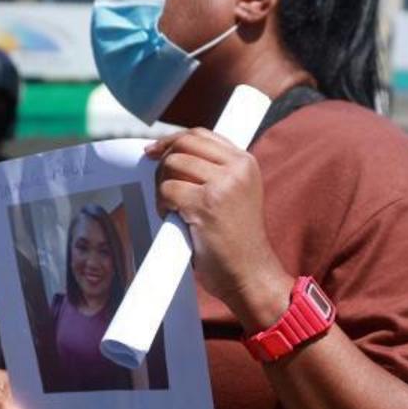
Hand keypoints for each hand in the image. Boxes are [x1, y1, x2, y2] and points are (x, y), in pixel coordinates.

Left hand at [146, 128, 291, 332]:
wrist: (251, 274)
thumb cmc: (238, 241)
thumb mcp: (237, 194)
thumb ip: (215, 172)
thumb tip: (172, 154)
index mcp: (245, 162)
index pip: (201, 134)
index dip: (173, 140)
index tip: (155, 151)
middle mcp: (237, 168)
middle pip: (184, 144)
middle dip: (163, 161)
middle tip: (160, 185)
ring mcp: (222, 184)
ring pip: (172, 165)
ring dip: (162, 186)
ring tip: (172, 208)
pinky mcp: (206, 204)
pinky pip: (167, 190)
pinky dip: (162, 205)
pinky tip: (173, 219)